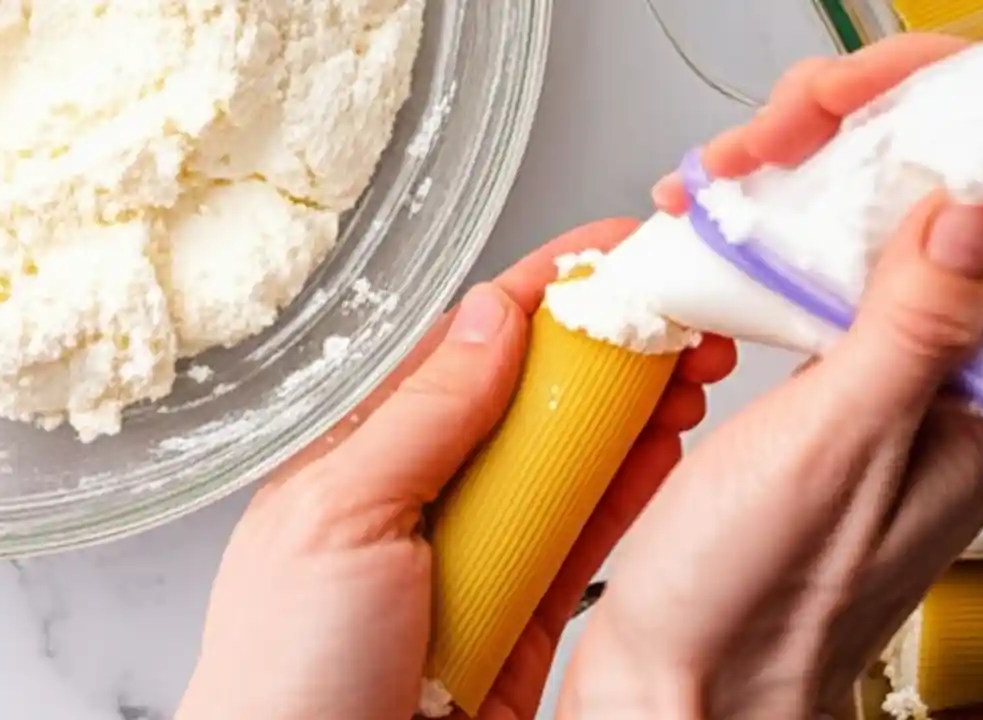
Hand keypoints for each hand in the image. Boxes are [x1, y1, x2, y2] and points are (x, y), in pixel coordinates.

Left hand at [177, 220, 736, 719]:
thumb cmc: (289, 671)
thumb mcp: (339, 516)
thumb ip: (422, 417)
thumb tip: (490, 316)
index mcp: (376, 453)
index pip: (474, 343)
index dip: (547, 288)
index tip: (615, 251)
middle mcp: (439, 491)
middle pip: (540, 394)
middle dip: (613, 345)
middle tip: (680, 317)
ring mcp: (490, 547)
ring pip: (577, 458)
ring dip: (637, 410)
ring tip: (694, 372)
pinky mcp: (532, 606)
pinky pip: (594, 533)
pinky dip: (636, 489)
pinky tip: (671, 451)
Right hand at [561, 35, 982, 718]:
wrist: (683, 681)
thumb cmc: (760, 602)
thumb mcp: (841, 448)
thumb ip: (915, 329)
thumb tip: (978, 212)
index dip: (944, 155)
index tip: (863, 126)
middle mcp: (942, 398)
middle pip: (934, 228)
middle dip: (852, 160)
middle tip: (769, 148)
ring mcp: (878, 396)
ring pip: (869, 253)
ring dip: (801, 199)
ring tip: (729, 185)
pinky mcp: (819, 402)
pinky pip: (816, 294)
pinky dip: (771, 250)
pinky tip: (726, 238)